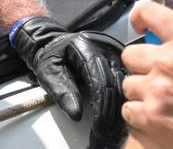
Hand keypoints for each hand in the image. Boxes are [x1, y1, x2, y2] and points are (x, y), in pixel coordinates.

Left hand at [11, 16, 126, 147]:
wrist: (51, 44)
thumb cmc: (49, 57)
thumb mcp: (47, 73)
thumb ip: (61, 93)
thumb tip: (76, 113)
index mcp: (84, 46)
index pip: (100, 80)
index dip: (101, 105)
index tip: (99, 124)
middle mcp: (103, 46)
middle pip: (116, 82)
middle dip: (111, 109)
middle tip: (105, 129)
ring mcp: (113, 51)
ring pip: (124, 82)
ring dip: (119, 105)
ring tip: (111, 124)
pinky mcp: (118, 58)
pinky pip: (125, 79)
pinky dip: (122, 96)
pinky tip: (116, 111)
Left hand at [121, 1, 172, 147]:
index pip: (152, 13)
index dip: (141, 16)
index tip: (140, 24)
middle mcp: (170, 63)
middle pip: (131, 54)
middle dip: (142, 65)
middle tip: (156, 76)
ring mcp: (158, 90)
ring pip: (128, 84)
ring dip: (141, 93)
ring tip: (163, 102)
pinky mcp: (152, 117)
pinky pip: (129, 110)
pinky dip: (139, 115)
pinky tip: (157, 118)